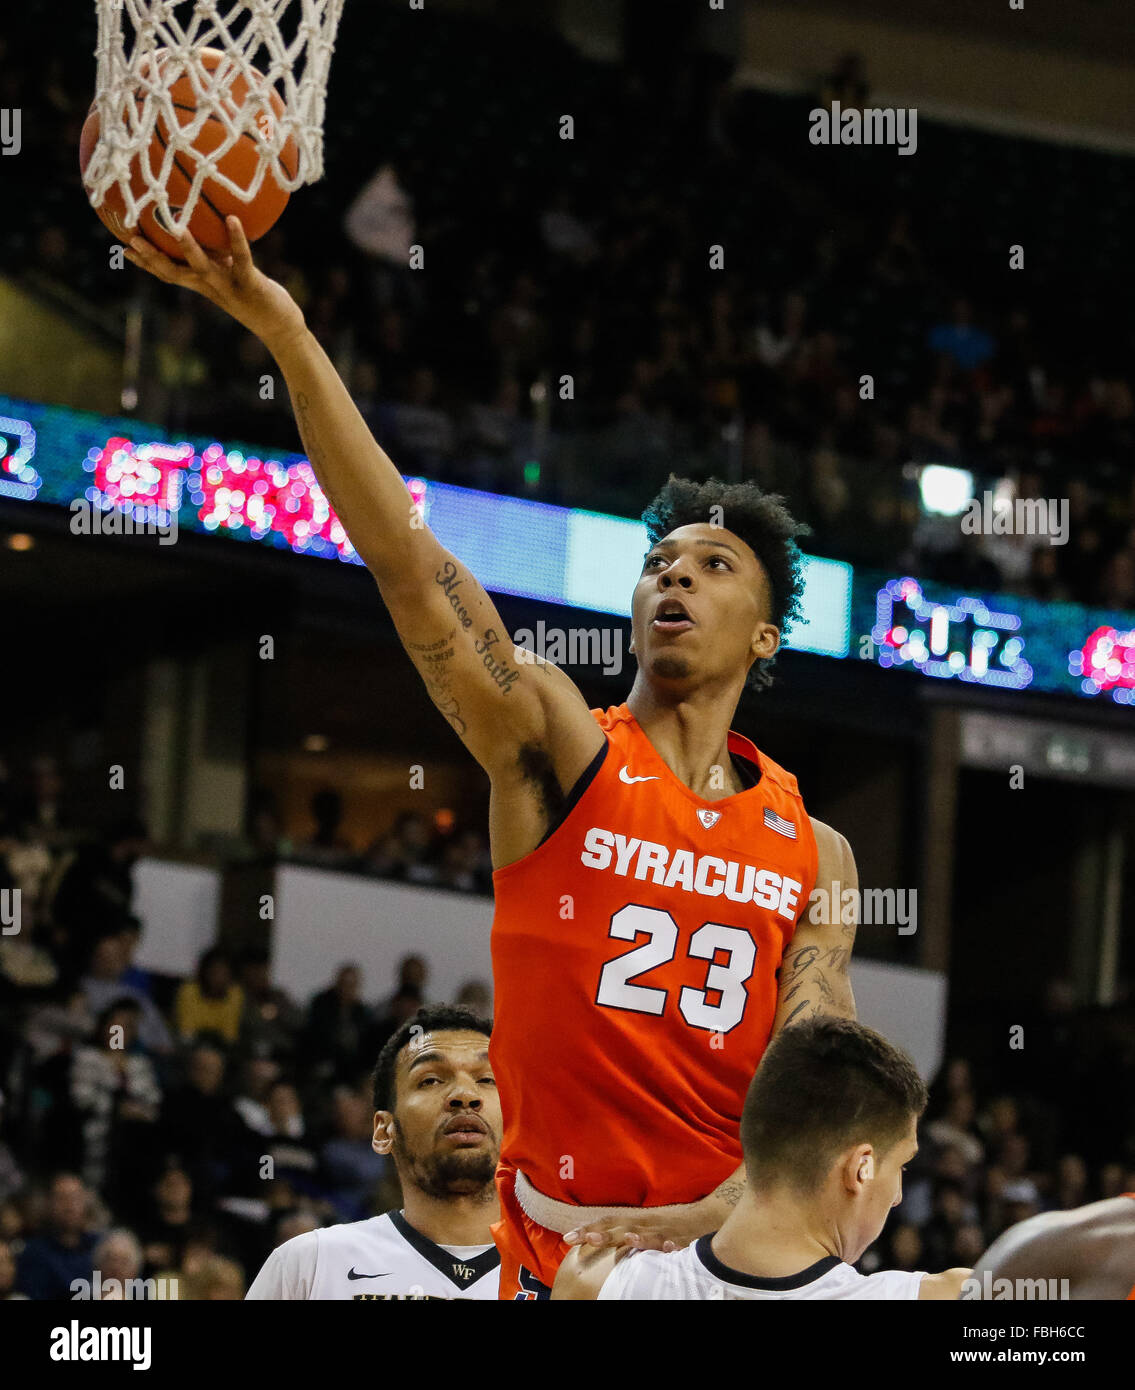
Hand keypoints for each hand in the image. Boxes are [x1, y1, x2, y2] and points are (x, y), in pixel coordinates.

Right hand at [122, 216, 305, 354]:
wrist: (280, 326)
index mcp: (203, 284)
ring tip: (176, 229)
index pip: (169, 273)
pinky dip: (236, 240)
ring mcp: (229, 286)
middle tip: (130, 239)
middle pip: (175, 273)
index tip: (124, 247)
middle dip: (152, 257)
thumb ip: (218, 257)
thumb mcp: (231, 274)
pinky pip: (241, 259)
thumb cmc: (256, 296)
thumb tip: (207, 230)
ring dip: (188, 250)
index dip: (146, 262)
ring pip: (202, 269)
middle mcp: (211, 287)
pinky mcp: (250, 284)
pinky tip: (232, 219)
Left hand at [563, 1214, 684, 1254]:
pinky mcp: (680, 1239)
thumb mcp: (642, 1229)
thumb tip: (599, 1242)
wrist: (700, 1217)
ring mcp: (661, 1231)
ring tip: (620, 1239)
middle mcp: (644, 1224)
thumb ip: (623, 1235)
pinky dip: (670, 1245)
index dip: (587, 1229)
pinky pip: (674, 1243)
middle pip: (618, 1227)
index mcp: (634, 1222)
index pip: (606, 1223)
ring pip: (645, 1233)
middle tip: (577, 1238)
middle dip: (597, 1233)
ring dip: (633, 1236)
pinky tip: (668, 1248)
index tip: (567, 1237)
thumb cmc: (667, 1226)